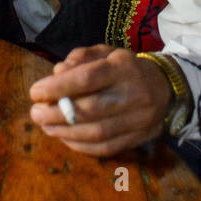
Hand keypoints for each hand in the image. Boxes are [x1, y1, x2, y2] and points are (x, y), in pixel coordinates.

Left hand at [28, 45, 171, 156]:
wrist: (165, 87)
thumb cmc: (124, 68)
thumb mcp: (105, 52)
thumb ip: (80, 57)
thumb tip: (57, 73)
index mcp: (123, 67)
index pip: (88, 78)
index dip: (59, 87)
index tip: (35, 92)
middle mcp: (134, 94)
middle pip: (91, 109)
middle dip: (57, 114)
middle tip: (35, 113)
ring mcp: (139, 119)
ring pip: (97, 132)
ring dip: (65, 132)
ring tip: (45, 126)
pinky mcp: (138, 138)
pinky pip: (106, 147)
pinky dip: (81, 145)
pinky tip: (64, 138)